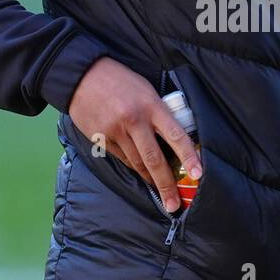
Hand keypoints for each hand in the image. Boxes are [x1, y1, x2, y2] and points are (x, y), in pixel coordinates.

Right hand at [67, 57, 201, 213]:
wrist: (81, 75)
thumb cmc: (120, 80)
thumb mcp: (146, 89)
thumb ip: (158, 112)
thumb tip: (172, 139)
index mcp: (150, 106)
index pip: (176, 135)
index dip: (189, 156)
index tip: (198, 174)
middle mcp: (134, 121)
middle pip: (154, 159)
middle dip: (166, 185)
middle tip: (175, 204)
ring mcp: (115, 132)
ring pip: (137, 164)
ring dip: (150, 180)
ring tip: (160, 193)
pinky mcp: (101, 139)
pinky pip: (121, 158)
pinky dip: (133, 167)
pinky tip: (140, 173)